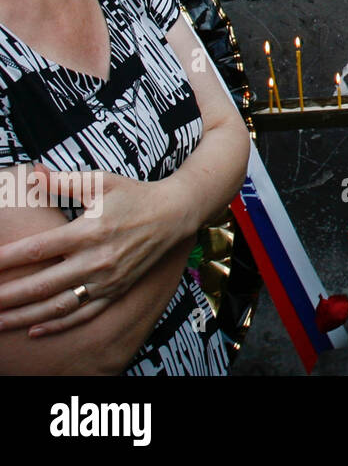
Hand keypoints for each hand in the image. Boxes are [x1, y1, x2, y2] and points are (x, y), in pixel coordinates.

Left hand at [0, 164, 190, 336]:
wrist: (175, 214)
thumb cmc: (134, 195)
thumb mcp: (101, 182)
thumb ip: (64, 181)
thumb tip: (34, 172)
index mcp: (89, 231)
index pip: (38, 250)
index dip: (7, 259)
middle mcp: (97, 259)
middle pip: (42, 284)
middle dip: (7, 295)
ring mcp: (107, 279)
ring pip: (58, 305)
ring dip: (24, 316)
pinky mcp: (116, 291)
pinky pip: (83, 314)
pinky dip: (57, 325)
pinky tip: (33, 330)